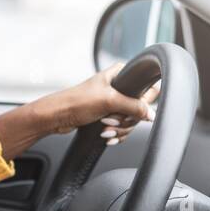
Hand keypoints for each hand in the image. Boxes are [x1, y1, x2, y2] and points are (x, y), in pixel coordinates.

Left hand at [0, 62, 161, 160]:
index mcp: (121, 74)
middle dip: (125, 120)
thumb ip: (134, 106)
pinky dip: (116, 133)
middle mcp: (119, 86)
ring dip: (119, 129)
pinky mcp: (108, 115)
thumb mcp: (109, 101)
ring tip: (105, 129)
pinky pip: (122, 127)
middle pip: (140, 108)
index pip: (146, 87)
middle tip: (110, 120)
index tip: (133, 110)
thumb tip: (152, 114)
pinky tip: (107, 136)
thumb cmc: (76, 102)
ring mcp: (114, 102)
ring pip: (131, 120)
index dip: (142, 102)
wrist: (56, 117)